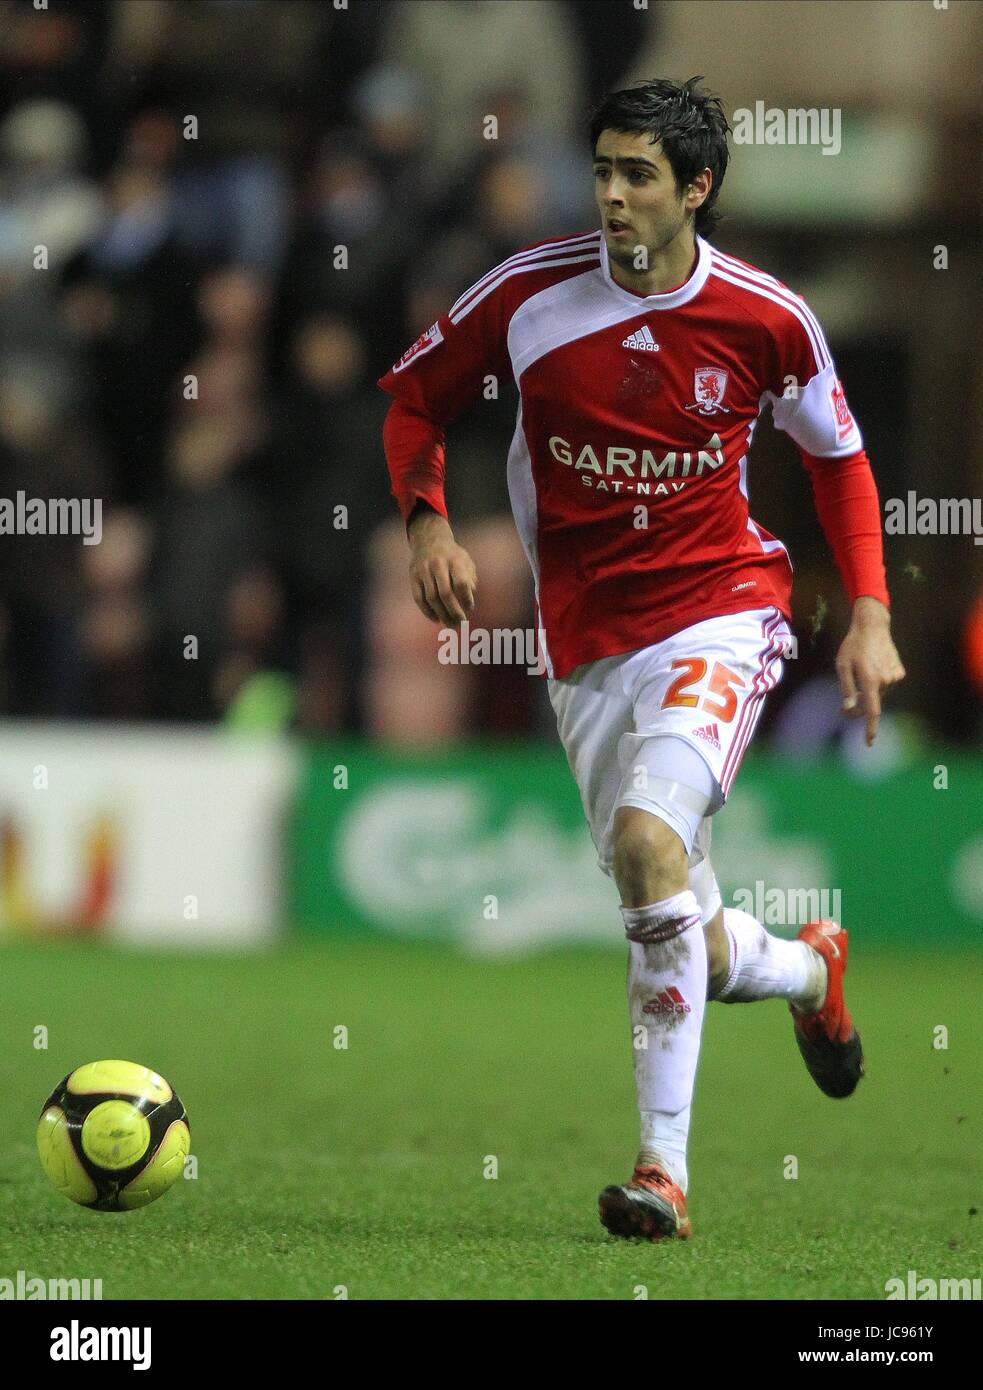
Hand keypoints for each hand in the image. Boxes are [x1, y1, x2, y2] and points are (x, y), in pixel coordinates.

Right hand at [407, 508, 477, 625]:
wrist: (429, 540)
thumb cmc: (452, 556)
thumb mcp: (466, 561)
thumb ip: (470, 578)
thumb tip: (468, 599)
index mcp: (455, 560)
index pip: (462, 584)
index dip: (466, 600)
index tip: (470, 610)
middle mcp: (438, 565)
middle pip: (445, 594)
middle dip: (454, 612)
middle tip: (460, 624)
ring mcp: (423, 571)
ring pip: (431, 598)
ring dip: (441, 615)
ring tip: (449, 624)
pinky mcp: (413, 577)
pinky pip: (419, 598)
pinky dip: (427, 612)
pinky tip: (436, 619)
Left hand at [835, 597, 905, 746]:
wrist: (873, 627)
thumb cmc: (853, 645)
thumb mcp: (842, 665)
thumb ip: (846, 688)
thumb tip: (848, 708)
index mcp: (870, 679)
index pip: (871, 710)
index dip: (870, 728)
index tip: (869, 742)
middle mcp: (886, 680)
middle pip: (871, 703)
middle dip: (858, 708)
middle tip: (843, 710)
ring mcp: (895, 676)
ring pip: (878, 694)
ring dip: (868, 693)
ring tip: (859, 676)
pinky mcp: (900, 672)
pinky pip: (886, 685)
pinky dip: (877, 683)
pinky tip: (872, 669)